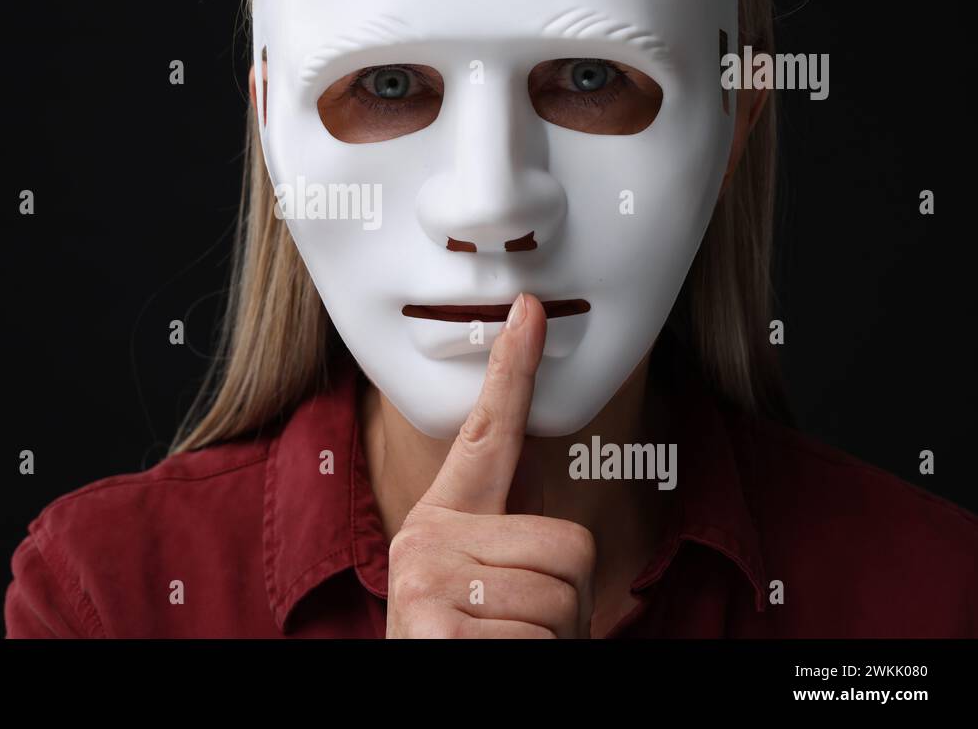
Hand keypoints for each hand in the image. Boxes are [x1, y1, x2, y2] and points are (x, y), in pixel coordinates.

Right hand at [385, 292, 596, 637]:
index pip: (485, 432)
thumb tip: (573, 559)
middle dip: (568, 604)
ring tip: (502, 649)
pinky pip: (538, 635)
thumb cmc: (462, 645)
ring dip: (552, 639)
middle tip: (520, 630)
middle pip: (569, 546)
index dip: (512, 369)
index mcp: (444, 521)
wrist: (422, 686)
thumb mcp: (481, 592)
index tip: (533, 309)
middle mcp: (427, 535)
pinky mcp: (434, 617)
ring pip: (563, 595)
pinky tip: (489, 661)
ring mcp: (427, 575)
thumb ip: (512, 554)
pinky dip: (533, 661)